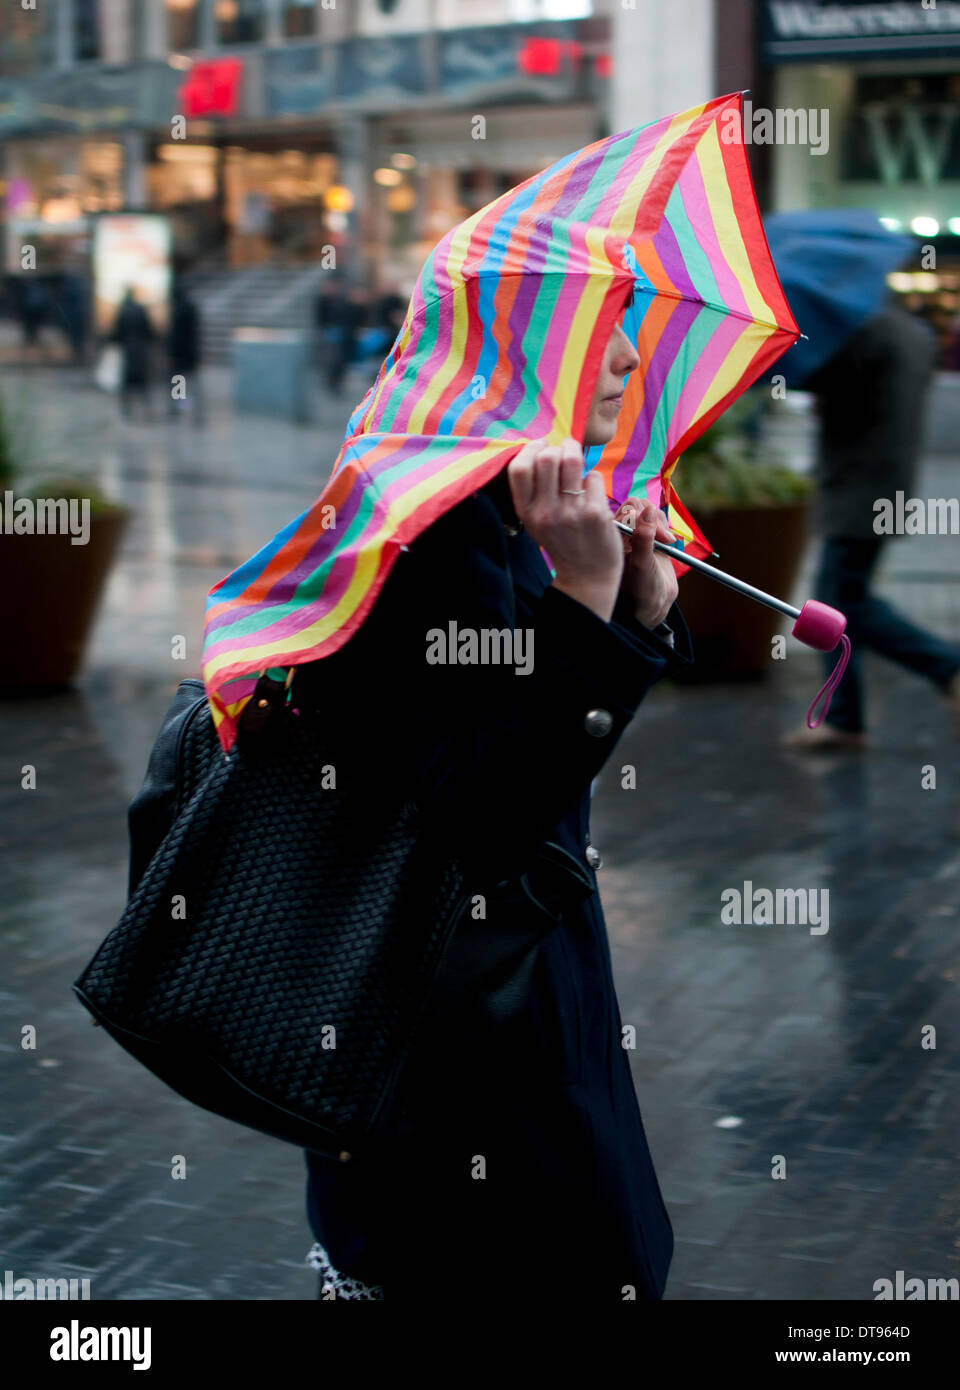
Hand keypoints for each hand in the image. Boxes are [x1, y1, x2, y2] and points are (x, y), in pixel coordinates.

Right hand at [508, 438, 623, 622]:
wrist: (586, 576)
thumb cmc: (562, 541)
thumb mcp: (536, 522)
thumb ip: (534, 491)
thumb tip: (541, 448)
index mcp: (527, 513)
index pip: (519, 468)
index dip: (530, 449)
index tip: (541, 445)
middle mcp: (546, 512)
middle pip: (547, 457)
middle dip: (557, 447)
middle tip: (563, 451)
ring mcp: (571, 512)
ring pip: (572, 460)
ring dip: (575, 451)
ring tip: (577, 455)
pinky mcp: (595, 513)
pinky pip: (593, 477)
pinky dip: (592, 479)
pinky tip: (591, 493)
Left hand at [614, 497, 678, 629]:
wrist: (653, 600)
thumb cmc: (642, 588)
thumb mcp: (642, 564)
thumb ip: (644, 538)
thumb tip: (648, 509)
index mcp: (611, 538)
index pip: (625, 511)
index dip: (642, 518)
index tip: (656, 535)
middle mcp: (621, 532)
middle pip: (636, 506)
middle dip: (653, 519)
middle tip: (664, 539)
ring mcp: (634, 532)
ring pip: (648, 510)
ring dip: (660, 523)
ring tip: (666, 542)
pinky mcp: (648, 533)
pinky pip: (656, 518)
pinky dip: (664, 526)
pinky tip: (667, 542)